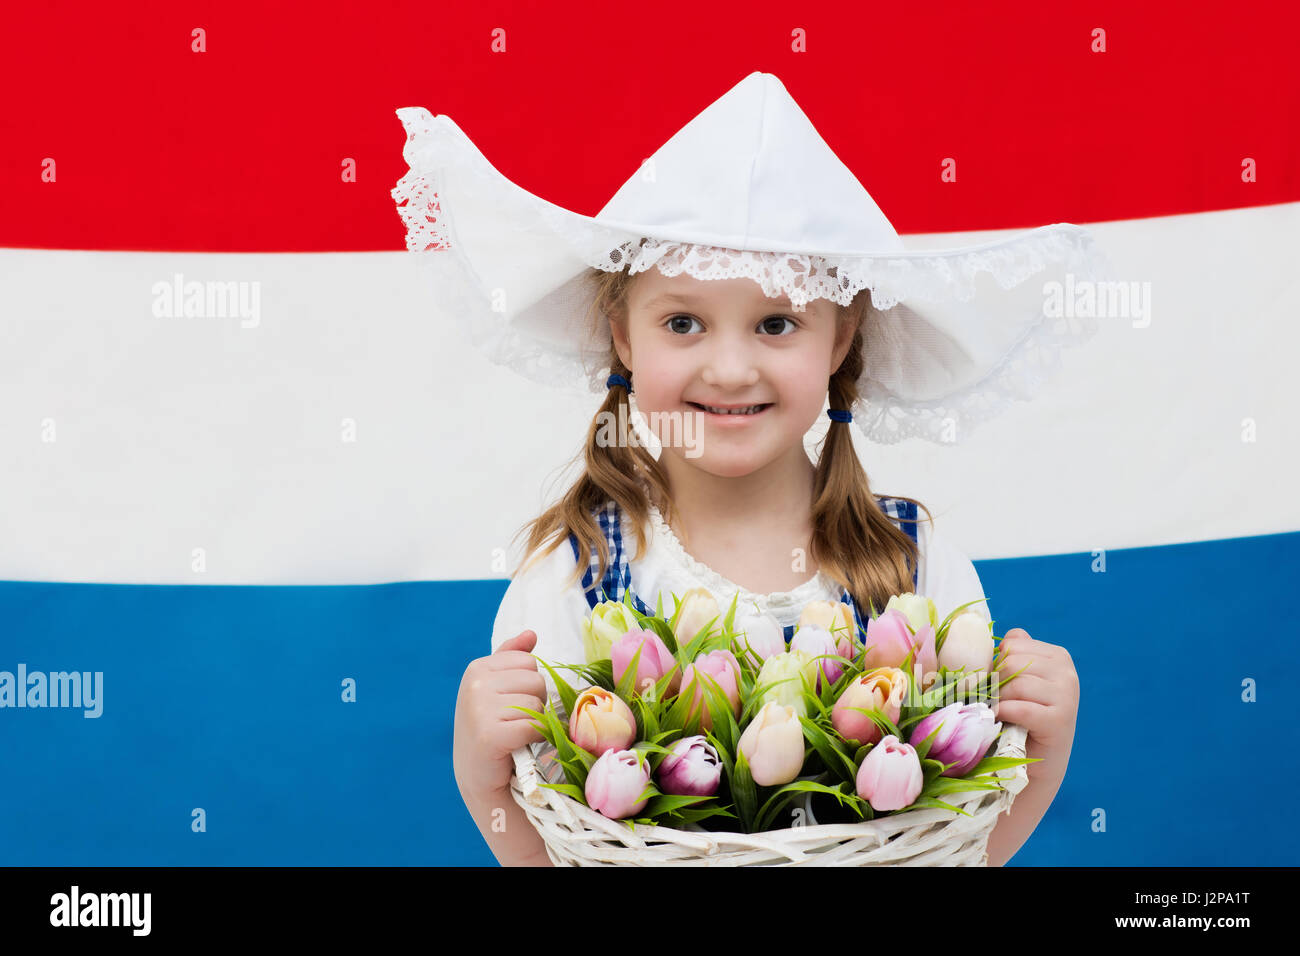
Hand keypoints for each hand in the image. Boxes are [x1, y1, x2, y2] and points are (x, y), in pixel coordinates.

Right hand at [453, 629, 548, 796]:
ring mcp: (480, 709)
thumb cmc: (491, 728)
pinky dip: (534, 738)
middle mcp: (475, 684)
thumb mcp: (497, 688)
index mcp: (477, 668)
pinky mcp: (490, 735)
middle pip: (536, 680)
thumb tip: (531, 634)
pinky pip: (534, 726)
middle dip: (535, 702)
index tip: (511, 704)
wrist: (476, 776)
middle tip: (514, 722)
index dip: (529, 685)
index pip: (528, 662)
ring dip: (534, 723)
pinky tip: (518, 746)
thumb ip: (511, 658)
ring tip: (514, 734)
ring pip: (537, 704)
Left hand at [990, 628, 1078, 752]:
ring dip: (997, 700)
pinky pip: (1020, 708)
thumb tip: (996, 640)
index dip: (995, 663)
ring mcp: (1067, 695)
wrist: (1038, 762)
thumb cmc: (1022, 717)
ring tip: (998, 711)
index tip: (995, 683)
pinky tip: (998, 718)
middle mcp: (1066, 672)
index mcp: (1057, 656)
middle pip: (1011, 662)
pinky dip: (1003, 713)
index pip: (1012, 644)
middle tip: (993, 700)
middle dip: (994, 682)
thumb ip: (1012, 656)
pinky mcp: (1060, 720)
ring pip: (1014, 684)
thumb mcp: (1019, 680)